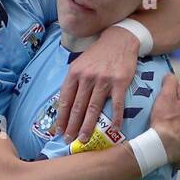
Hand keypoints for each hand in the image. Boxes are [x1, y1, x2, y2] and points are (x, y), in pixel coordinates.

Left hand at [52, 23, 139, 142]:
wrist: (119, 39)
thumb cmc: (97, 54)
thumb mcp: (79, 64)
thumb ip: (72, 82)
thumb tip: (64, 104)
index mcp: (74, 73)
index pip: (65, 100)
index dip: (62, 117)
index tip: (59, 131)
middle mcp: (87, 78)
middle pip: (78, 107)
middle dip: (72, 126)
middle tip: (69, 140)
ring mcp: (104, 80)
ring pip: (94, 108)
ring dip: (88, 126)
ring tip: (84, 139)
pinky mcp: (120, 82)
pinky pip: (117, 104)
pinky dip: (116, 118)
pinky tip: (114, 129)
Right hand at [150, 78, 179, 168]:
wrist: (160, 146)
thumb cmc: (163, 120)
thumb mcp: (165, 96)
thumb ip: (169, 83)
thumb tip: (171, 76)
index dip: (172, 91)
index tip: (164, 94)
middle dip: (177, 111)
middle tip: (163, 113)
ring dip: (178, 129)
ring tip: (166, 131)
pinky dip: (176, 145)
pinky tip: (169, 145)